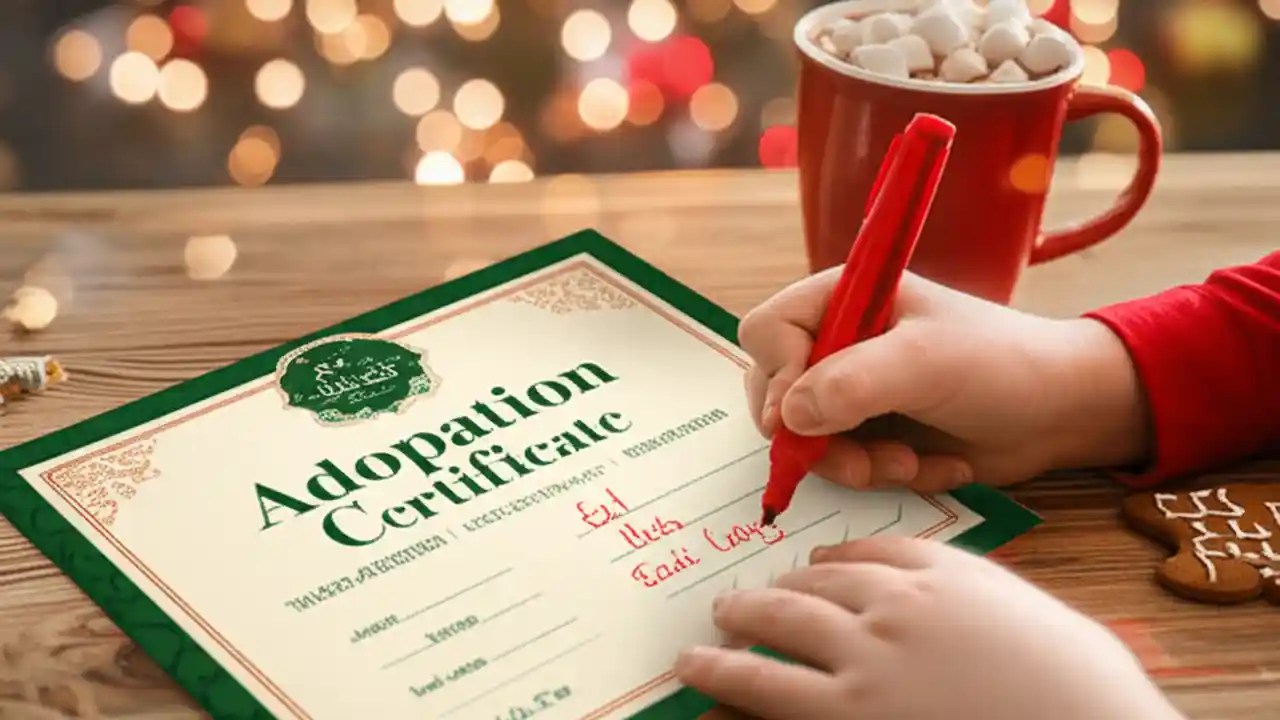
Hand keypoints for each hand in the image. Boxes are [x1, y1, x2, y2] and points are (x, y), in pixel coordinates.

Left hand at [676, 538, 1184, 719]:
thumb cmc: (1086, 694)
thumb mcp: (1044, 626)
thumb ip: (985, 605)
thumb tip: (961, 614)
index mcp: (949, 575)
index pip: (873, 553)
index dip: (834, 560)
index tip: (815, 566)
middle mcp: (898, 606)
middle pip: (818, 583)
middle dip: (778, 589)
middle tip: (747, 598)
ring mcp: (867, 662)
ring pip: (782, 625)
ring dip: (740, 622)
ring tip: (714, 628)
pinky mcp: (845, 717)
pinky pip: (767, 689)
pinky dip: (727, 678)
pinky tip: (703, 673)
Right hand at [739, 269, 1148, 489]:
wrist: (1062, 413)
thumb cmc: (1001, 365)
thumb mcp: (925, 364)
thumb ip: (851, 384)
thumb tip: (787, 419)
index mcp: (843, 297)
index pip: (768, 331)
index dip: (778, 376)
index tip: (803, 418)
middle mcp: (837, 340)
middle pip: (774, 392)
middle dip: (818, 436)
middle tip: (860, 460)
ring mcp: (851, 389)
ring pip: (805, 439)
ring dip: (854, 463)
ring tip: (908, 464)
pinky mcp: (870, 432)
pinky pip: (843, 464)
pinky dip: (882, 474)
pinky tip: (930, 465)